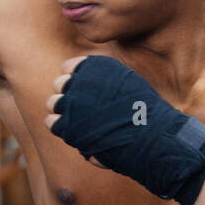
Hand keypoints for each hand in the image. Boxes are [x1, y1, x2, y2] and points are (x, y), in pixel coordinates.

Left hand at [43, 54, 204, 204]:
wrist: (152, 137)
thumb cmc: (145, 112)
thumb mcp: (129, 83)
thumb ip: (106, 80)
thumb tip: (87, 82)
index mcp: (97, 66)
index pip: (70, 67)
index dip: (75, 79)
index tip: (84, 91)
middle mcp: (81, 81)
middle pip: (60, 84)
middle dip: (68, 95)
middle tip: (81, 109)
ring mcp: (72, 103)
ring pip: (53, 104)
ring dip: (62, 112)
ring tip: (78, 122)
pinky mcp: (68, 125)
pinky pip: (52, 123)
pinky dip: (59, 128)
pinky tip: (72, 132)